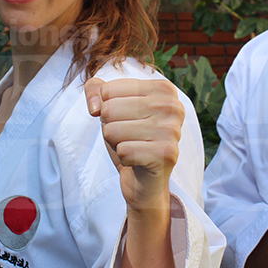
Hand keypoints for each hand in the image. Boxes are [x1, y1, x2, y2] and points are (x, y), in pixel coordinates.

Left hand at [85, 77, 183, 213]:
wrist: (144, 179)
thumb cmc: (129, 137)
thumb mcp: (110, 107)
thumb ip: (95, 89)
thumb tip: (95, 107)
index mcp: (163, 89)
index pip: (108, 90)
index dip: (106, 108)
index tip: (125, 120)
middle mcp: (172, 106)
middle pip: (109, 109)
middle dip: (110, 127)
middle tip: (128, 137)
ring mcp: (172, 130)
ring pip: (113, 130)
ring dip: (116, 143)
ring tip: (132, 147)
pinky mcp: (167, 154)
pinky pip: (123, 151)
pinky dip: (124, 158)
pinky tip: (137, 160)